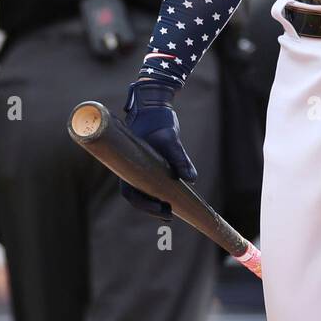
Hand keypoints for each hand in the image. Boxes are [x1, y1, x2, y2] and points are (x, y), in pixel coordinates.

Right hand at [119, 78, 195, 218]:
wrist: (153, 106)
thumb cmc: (157, 121)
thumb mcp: (170, 139)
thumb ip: (180, 158)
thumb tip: (192, 179)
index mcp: (129, 164)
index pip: (131, 193)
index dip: (144, 205)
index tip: (161, 209)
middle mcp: (131, 168)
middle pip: (137, 196)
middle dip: (151, 207)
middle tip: (170, 214)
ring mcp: (139, 167)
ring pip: (144, 190)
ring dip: (156, 201)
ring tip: (172, 209)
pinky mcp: (149, 164)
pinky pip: (152, 181)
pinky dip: (161, 190)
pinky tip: (173, 195)